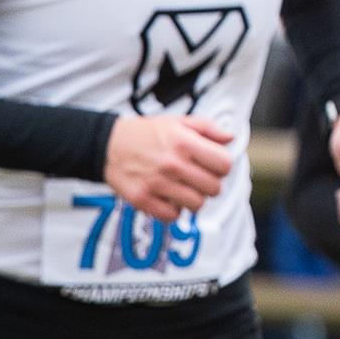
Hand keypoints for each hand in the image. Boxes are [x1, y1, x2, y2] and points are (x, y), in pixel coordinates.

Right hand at [105, 115, 234, 221]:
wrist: (108, 145)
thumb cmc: (146, 134)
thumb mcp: (179, 122)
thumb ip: (208, 129)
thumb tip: (230, 138)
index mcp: (185, 143)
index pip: (224, 165)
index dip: (223, 166)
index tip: (214, 166)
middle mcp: (173, 164)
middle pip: (214, 188)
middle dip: (210, 184)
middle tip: (198, 179)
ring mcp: (157, 184)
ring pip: (196, 205)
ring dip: (193, 199)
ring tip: (183, 189)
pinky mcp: (143, 199)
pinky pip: (172, 216)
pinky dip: (173, 210)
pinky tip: (168, 197)